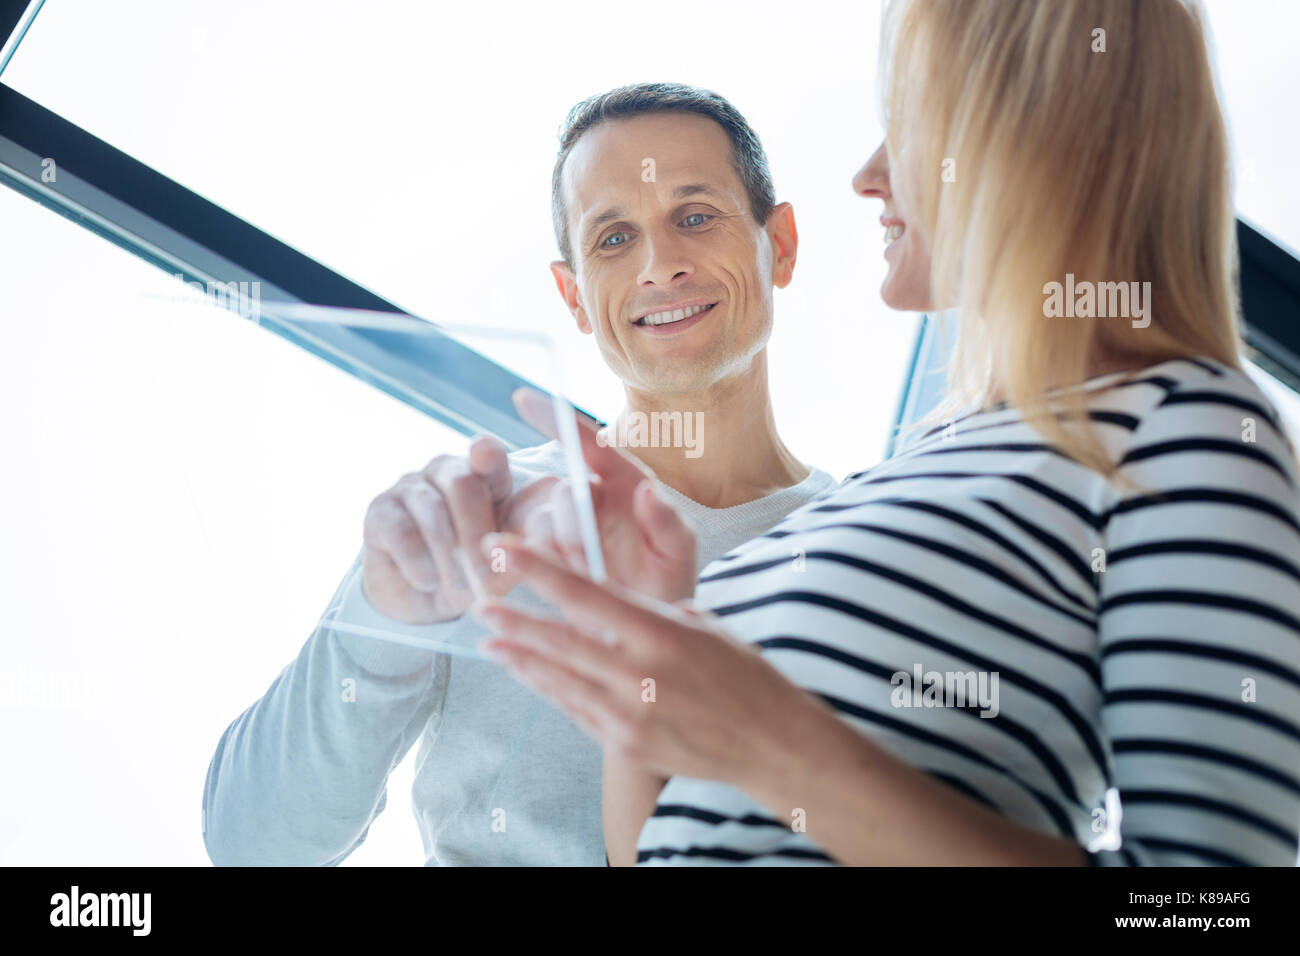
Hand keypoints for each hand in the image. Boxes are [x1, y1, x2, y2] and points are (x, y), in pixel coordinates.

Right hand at [360, 437, 557, 622]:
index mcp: (484, 474)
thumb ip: (530, 526)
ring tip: (462, 591)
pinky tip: (428, 582)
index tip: (487, 456)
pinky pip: (402, 532)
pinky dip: (420, 564)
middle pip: (463, 486)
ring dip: (451, 558)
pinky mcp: (379, 511)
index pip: (488, 456)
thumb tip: (554, 486)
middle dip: (479, 537)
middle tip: (489, 580)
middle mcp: (446, 470)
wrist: (428, 603)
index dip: (488, 456)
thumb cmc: (478, 570)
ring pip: (433, 511)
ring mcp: (409, 486)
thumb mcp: (510, 554)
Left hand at [473, 535, 835, 789]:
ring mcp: (628, 714)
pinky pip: (574, 708)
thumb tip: (606, 597)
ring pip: (558, 678)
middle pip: (559, 640)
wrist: (771, 744)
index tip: (505, 550)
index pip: (584, 594)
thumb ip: (649, 611)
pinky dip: (547, 686)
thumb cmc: (743, 675)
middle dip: (515, 619)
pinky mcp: (625, 743)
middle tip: (481, 602)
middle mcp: (638, 675)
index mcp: (660, 634)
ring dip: (520, 656)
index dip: (538, 571)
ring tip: (489, 639)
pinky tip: (526, 672)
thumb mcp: (701, 625)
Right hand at [512, 388, 697, 603]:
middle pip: (565, 492)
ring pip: (541, 523)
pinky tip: (536, 578)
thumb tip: (649, 490)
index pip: (590, 443)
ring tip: (584, 582)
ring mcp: (564, 526)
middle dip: (571, 526)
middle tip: (586, 562)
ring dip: (555, 551)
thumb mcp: (679, 556)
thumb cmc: (669, 584)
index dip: (557, 419)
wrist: (644, 631)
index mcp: (626, 484)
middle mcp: (591, 498)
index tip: (522, 397)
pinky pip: (522, 549)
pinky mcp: (542, 554)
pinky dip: (524, 562)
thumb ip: (669, 524)